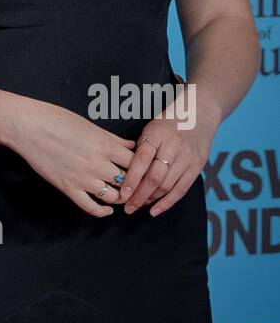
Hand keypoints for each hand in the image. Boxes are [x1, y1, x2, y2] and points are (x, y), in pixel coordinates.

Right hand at [7, 101, 136, 216]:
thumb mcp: (89, 125)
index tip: (143, 170)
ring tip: (122, 196)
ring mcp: (83, 178)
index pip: (136, 162)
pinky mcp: (68, 187)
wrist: (28, 126)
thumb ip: (112, 138)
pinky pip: (90, 207)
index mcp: (105, 145)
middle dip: (134, 185)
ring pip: (113, 196)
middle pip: (128, 181)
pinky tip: (106, 209)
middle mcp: (98, 164)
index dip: (142, 167)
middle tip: (137, 187)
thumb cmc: (56, 119)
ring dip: (120, 198)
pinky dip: (102, 212)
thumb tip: (131, 145)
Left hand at [120, 85, 215, 216]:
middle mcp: (173, 146)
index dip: (132, 179)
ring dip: (151, 199)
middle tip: (127, 207)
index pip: (142, 160)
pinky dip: (167, 202)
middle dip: (139, 195)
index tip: (122, 194)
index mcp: (157, 134)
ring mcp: (187, 157)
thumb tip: (125, 171)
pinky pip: (181, 189)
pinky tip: (155, 210)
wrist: (200, 113)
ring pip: (167, 185)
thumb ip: (141, 147)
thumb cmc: (169, 121)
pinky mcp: (197, 166)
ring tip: (138, 206)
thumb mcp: (151, 127)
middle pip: (154, 177)